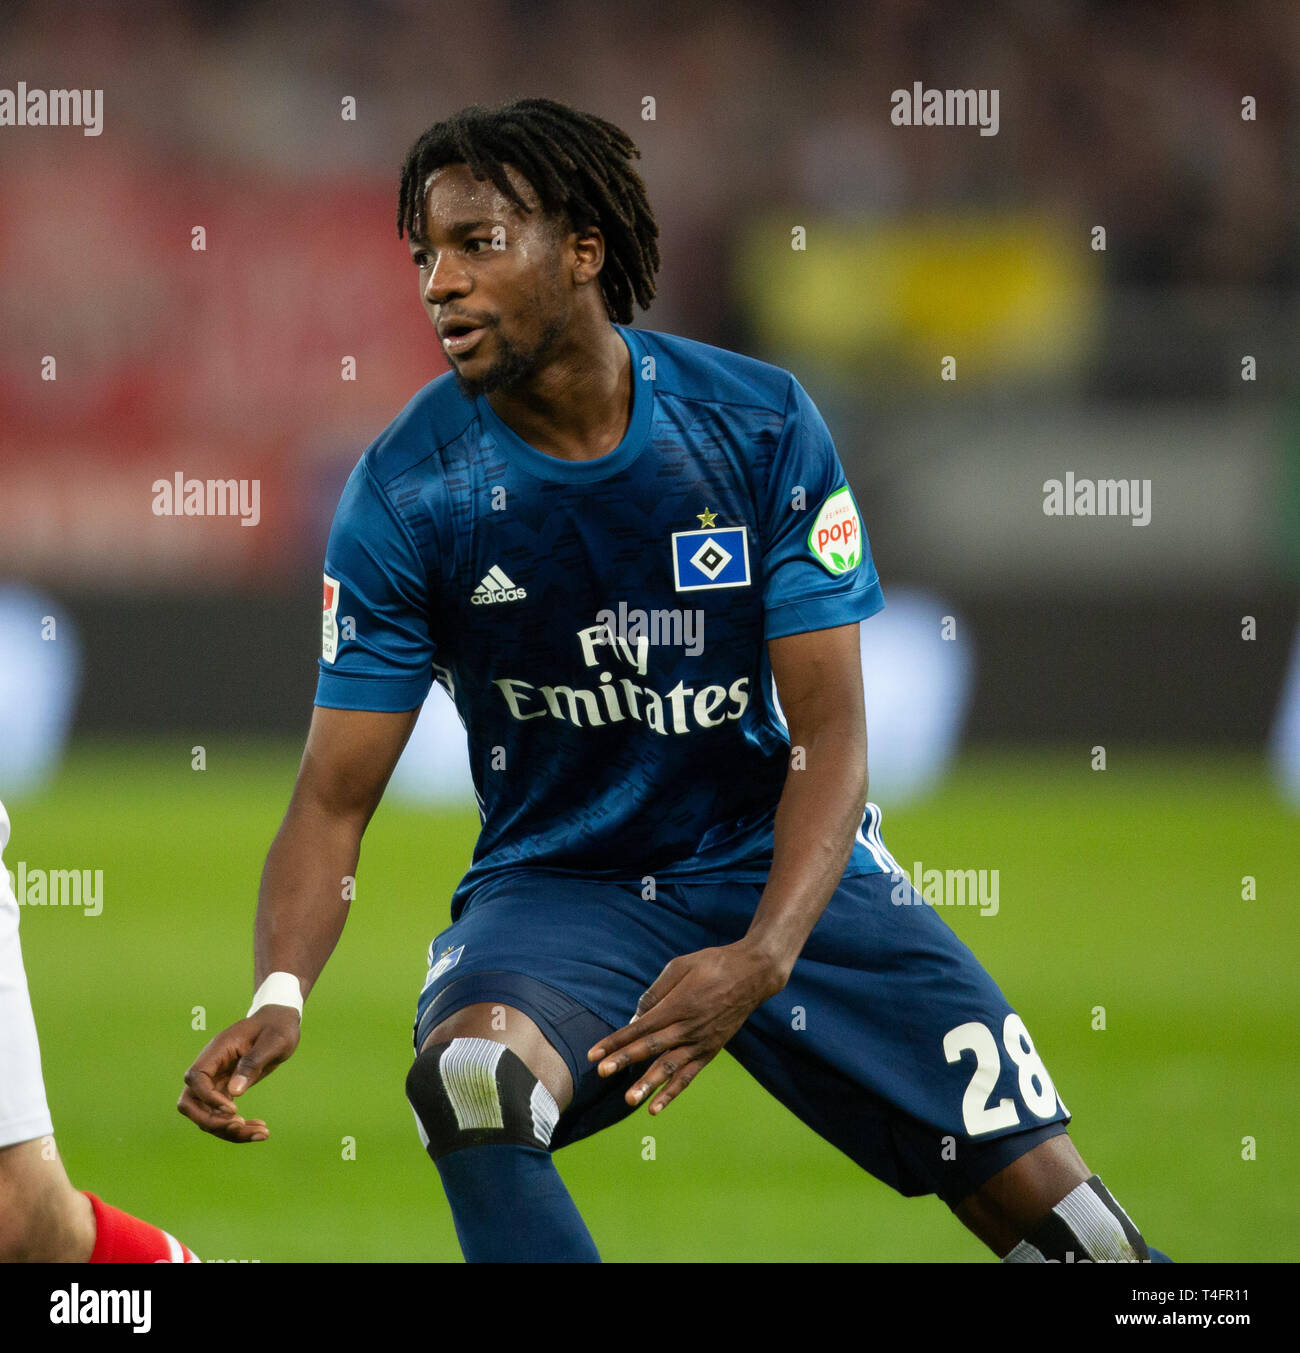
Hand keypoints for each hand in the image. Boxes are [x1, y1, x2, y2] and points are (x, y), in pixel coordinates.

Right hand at [177, 1007, 300, 1142]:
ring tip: (262, 1133)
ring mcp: (216, 1080)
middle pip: (191, 1102)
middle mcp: (211, 1067)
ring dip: (228, 1130)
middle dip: (211, 1121)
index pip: (195, 1078)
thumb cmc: (277, 1027)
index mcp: (218, 1050)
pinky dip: (238, 1127)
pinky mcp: (226, 1090)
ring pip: (207, 1115)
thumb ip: (253, 1063)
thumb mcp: (273, 1041)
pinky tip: (261, 1130)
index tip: (233, 1109)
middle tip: (241, 1126)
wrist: (280, 1022)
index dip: (208, 1098)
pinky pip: (222, 1115)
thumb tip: (234, 1092)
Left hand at [587, 941, 786, 1114]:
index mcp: (678, 1005)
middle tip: (601, 1074)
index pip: (640, 1028)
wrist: (752, 975)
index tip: (594, 1054)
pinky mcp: (711, 1051)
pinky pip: (689, 1076)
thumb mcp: (680, 966)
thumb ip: (655, 993)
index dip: (616, 1042)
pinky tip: (656, 1108)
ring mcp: (701, 1042)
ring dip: (648, 1084)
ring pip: (670, 1068)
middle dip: (624, 1061)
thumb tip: (634, 1018)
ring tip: (629, 1100)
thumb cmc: (712, 964)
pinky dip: (672, 1093)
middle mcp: (688, 1028)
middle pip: (650, 1048)